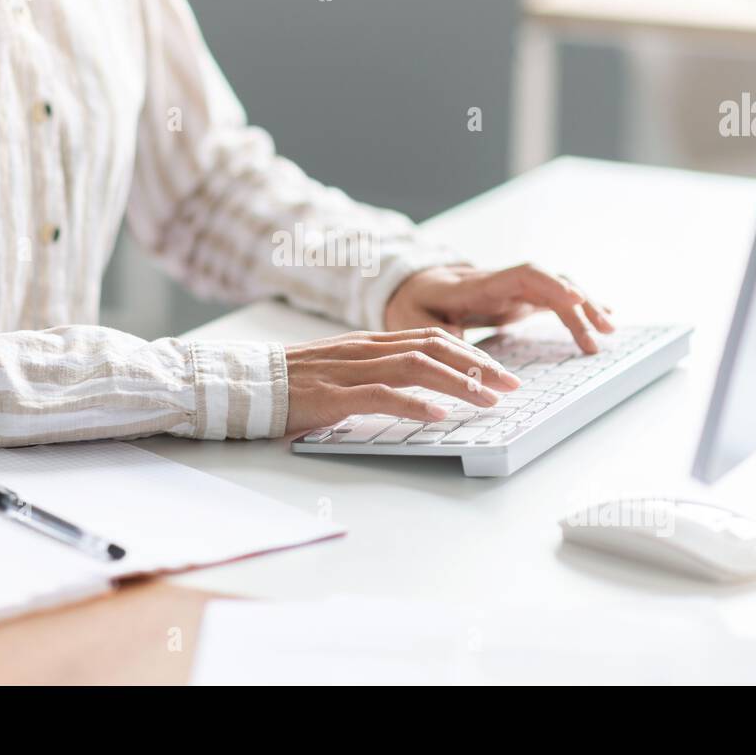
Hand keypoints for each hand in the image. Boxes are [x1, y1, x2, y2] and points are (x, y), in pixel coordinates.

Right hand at [284, 328, 521, 434]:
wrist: (243, 384)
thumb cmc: (291, 383)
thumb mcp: (341, 370)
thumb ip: (376, 374)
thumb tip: (420, 392)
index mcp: (369, 343)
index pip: (431, 337)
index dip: (471, 353)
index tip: (501, 372)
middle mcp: (365, 350)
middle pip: (434, 348)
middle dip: (478, 367)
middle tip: (511, 386)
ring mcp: (349, 371)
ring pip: (415, 367)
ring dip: (458, 383)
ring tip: (487, 400)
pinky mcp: (333, 396)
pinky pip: (381, 395)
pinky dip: (414, 405)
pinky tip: (439, 416)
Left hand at [383, 264, 614, 353]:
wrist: (411, 286)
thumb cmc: (412, 303)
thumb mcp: (415, 323)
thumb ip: (443, 339)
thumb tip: (471, 366)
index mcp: (480, 284)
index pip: (524, 276)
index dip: (551, 285)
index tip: (575, 299)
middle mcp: (503, 283)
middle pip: (550, 284)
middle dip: (577, 307)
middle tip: (597, 339)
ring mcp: (513, 291)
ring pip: (557, 289)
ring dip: (584, 306)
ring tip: (609, 329)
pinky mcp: (518, 301)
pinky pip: (554, 299)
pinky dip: (578, 307)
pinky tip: (602, 317)